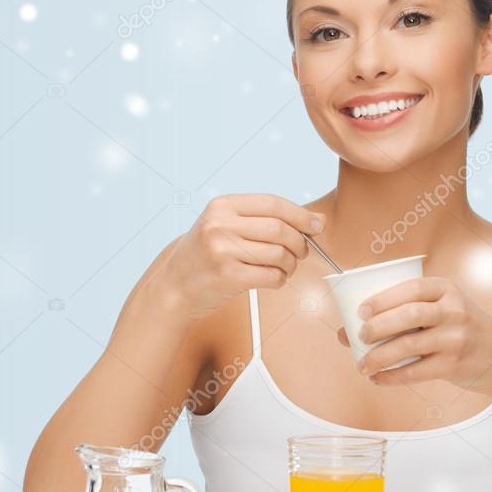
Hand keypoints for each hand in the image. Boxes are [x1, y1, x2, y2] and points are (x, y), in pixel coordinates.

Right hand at [153, 193, 325, 320]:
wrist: (174, 286)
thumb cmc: (206, 255)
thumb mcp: (226, 226)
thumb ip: (266, 219)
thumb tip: (318, 219)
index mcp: (222, 206)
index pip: (273, 204)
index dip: (301, 215)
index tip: (318, 226)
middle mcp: (220, 225)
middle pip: (280, 229)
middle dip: (300, 243)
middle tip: (301, 253)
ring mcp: (222, 251)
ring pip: (279, 254)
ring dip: (291, 265)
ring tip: (285, 268)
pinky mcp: (228, 277)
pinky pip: (272, 276)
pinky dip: (280, 279)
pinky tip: (273, 279)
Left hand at [336, 277, 491, 391]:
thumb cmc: (460, 328)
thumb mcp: (444, 307)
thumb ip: (405, 312)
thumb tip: (347, 329)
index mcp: (447, 289)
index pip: (411, 288)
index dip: (383, 298)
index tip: (361, 310)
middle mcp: (454, 311)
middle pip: (408, 316)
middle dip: (377, 327)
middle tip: (359, 336)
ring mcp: (455, 339)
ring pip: (409, 346)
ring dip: (379, 357)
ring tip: (362, 365)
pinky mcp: (453, 365)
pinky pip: (415, 372)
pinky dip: (392, 377)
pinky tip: (378, 378)